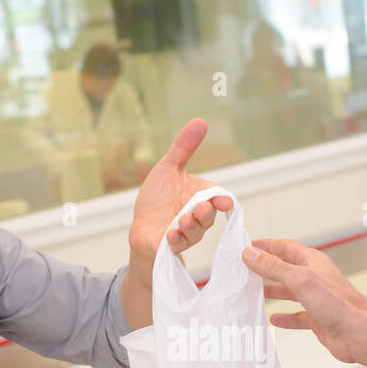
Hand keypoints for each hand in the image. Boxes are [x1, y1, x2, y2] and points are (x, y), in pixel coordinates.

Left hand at [128, 118, 232, 262]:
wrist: (141, 227)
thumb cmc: (157, 199)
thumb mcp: (168, 168)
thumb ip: (184, 147)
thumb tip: (201, 121)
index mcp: (200, 197)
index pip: (217, 198)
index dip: (223, 201)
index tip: (225, 202)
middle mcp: (197, 217)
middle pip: (208, 216)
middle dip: (205, 213)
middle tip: (199, 207)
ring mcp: (185, 234)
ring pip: (195, 232)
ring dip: (190, 226)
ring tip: (181, 221)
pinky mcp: (170, 247)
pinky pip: (178, 246)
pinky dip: (175, 241)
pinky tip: (169, 235)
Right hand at [241, 239, 366, 364]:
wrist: (357, 333)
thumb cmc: (338, 304)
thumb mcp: (300, 280)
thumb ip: (273, 267)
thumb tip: (251, 254)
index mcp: (313, 262)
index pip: (286, 247)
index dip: (267, 246)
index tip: (250, 246)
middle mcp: (315, 278)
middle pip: (286, 269)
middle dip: (266, 270)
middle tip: (247, 270)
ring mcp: (316, 299)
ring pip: (290, 292)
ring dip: (273, 292)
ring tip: (255, 292)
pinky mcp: (317, 318)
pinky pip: (297, 315)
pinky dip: (285, 317)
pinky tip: (273, 319)